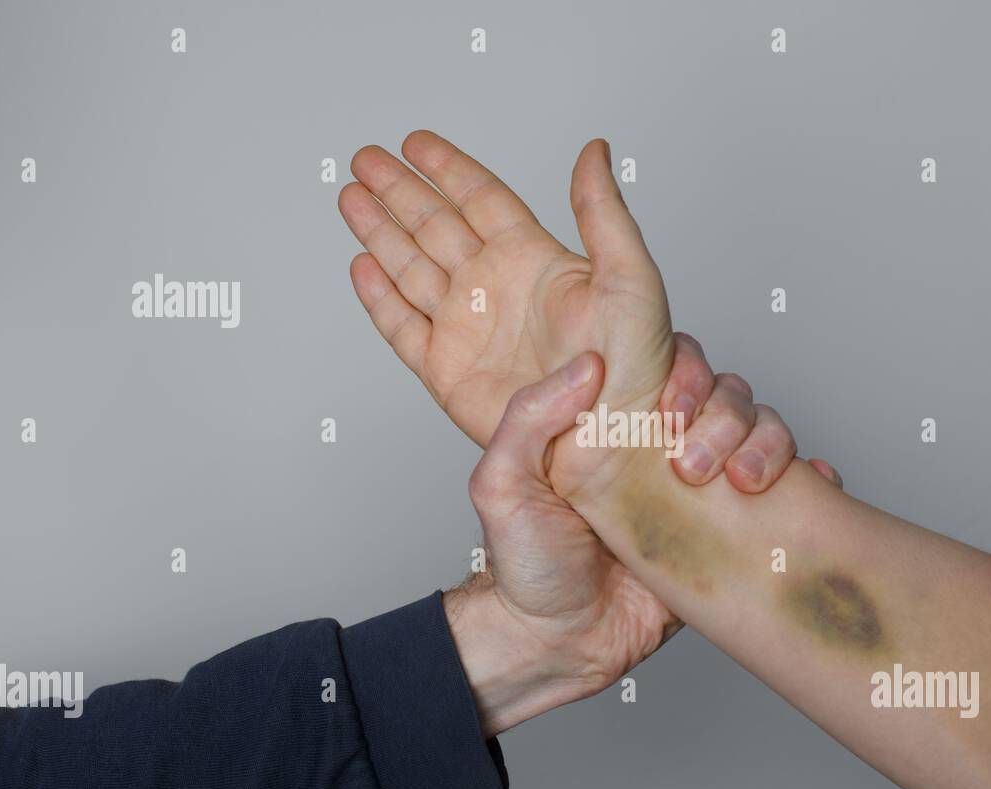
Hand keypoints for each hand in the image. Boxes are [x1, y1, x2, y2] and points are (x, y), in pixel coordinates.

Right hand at [340, 132, 672, 458]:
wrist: (614, 442)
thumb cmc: (637, 369)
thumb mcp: (633, 279)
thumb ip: (604, 213)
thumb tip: (595, 152)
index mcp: (535, 261)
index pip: (480, 199)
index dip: (447, 169)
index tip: (415, 143)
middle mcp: (496, 290)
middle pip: (435, 226)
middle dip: (399, 191)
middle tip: (366, 158)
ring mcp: (469, 330)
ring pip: (411, 268)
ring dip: (380, 232)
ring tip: (352, 197)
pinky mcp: (448, 374)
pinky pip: (404, 328)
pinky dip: (379, 299)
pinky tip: (362, 266)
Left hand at [442, 352, 828, 735]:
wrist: (558, 645)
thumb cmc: (527, 569)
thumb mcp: (502, 486)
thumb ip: (529, 418)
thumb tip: (587, 365)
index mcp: (616, 426)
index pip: (671, 368)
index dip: (688, 373)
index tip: (671, 409)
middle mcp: (665, 447)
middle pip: (727, 396)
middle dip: (727, 415)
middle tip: (695, 463)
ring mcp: (703, 491)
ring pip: (763, 434)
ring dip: (768, 444)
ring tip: (746, 482)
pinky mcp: (732, 533)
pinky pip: (789, 495)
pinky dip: (813, 480)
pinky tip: (816, 485)